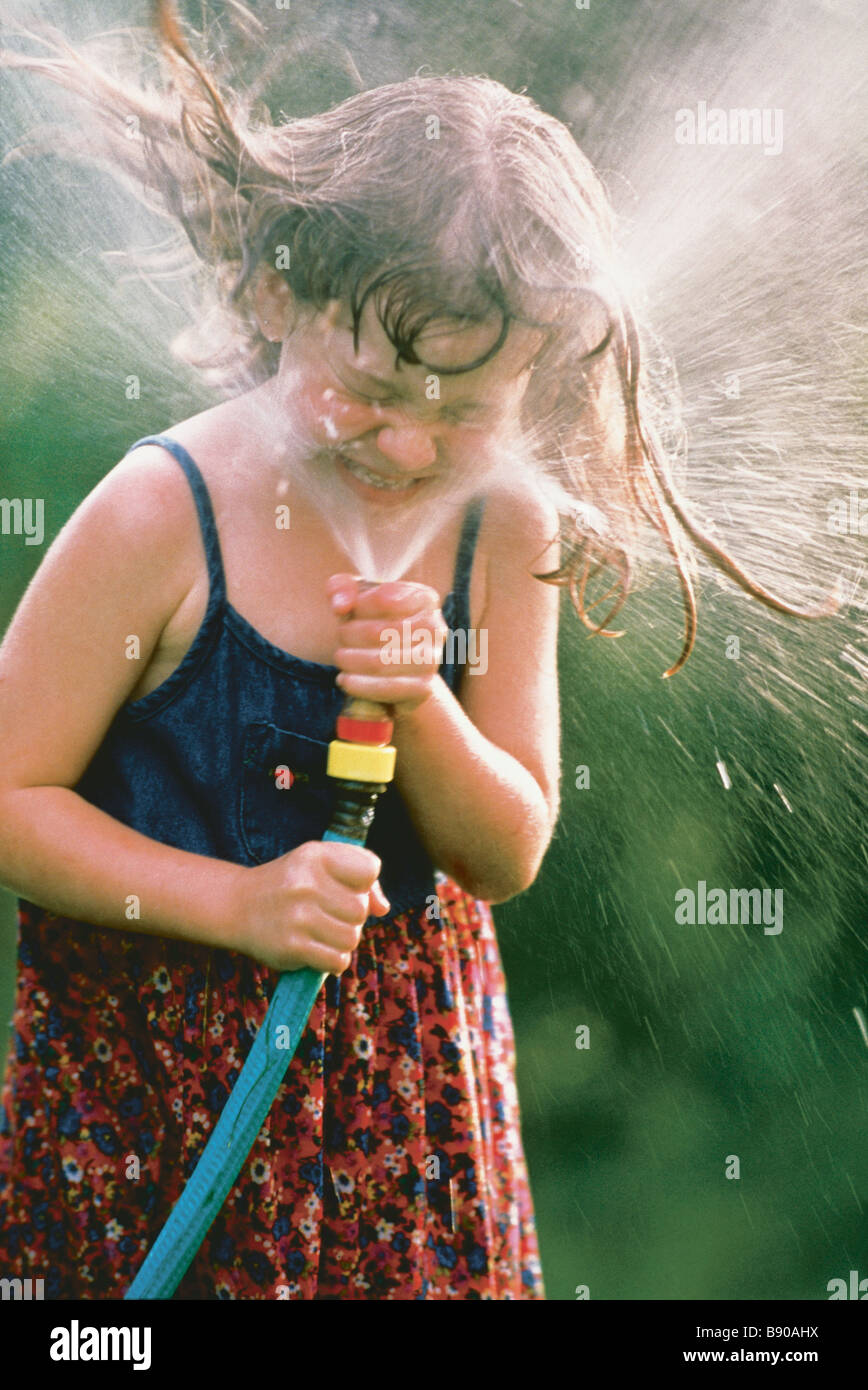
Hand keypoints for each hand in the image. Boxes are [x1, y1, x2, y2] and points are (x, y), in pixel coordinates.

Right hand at [235, 839, 389, 973]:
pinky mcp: (292, 946)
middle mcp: (305, 883)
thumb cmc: (290, 885)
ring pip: (351, 938)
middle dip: (351, 917)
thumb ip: (359, 879)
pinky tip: (316, 949)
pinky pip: (338, 961)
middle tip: (327, 914)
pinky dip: (332, 960)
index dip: (364, 884)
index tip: (344, 887)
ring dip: (341, 940)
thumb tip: (383, 908)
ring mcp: (297, 916)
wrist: (237, 906)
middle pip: (361, 910)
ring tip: (320, 932)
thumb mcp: (319, 866)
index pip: (369, 869)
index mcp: (316, 855)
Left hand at [327, 574, 448, 714]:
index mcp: (424, 598)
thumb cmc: (373, 622)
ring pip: (378, 663)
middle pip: (377, 632)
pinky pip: (384, 688)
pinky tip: (345, 678)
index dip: (357, 607)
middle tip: (341, 637)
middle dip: (348, 635)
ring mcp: (432, 660)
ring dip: (349, 660)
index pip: (384, 599)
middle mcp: (435, 628)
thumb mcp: (356, 597)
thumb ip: (342, 587)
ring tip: (341, 657)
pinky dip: (357, 684)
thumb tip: (341, 605)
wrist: (396, 665)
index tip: (349, 611)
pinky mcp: (423, 688)